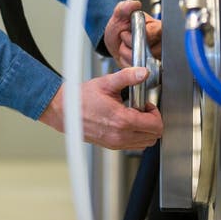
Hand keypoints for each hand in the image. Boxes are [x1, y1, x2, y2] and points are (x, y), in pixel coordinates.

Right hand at [39, 67, 161, 150]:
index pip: (155, 125)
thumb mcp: (106, 82)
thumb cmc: (82, 97)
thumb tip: (143, 72)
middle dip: (152, 121)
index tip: (146, 103)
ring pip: (145, 143)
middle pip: (154, 136)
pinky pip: (134, 146)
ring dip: (145, 130)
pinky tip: (127, 122)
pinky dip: (137, 136)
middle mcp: (120, 136)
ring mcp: (116, 143)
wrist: (65, 111)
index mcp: (122, 120)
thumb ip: (127, 77)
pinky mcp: (112, 146)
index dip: (155, 112)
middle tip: (142, 108)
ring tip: (134, 115)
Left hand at [104, 0, 161, 67]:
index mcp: (157, 28)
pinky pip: (136, 70)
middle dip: (130, 44)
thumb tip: (134, 4)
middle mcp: (160, 44)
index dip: (143, 35)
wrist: (115, 41)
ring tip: (126, 46)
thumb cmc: (122, 26)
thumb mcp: (120, 15)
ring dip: (127, 54)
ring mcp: (155, 58)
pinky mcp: (149, 69)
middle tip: (126, 37)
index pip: (156, 33)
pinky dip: (127, 63)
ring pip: (139, 61)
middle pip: (145, 50)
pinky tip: (128, 56)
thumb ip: (125, 7)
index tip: (134, 32)